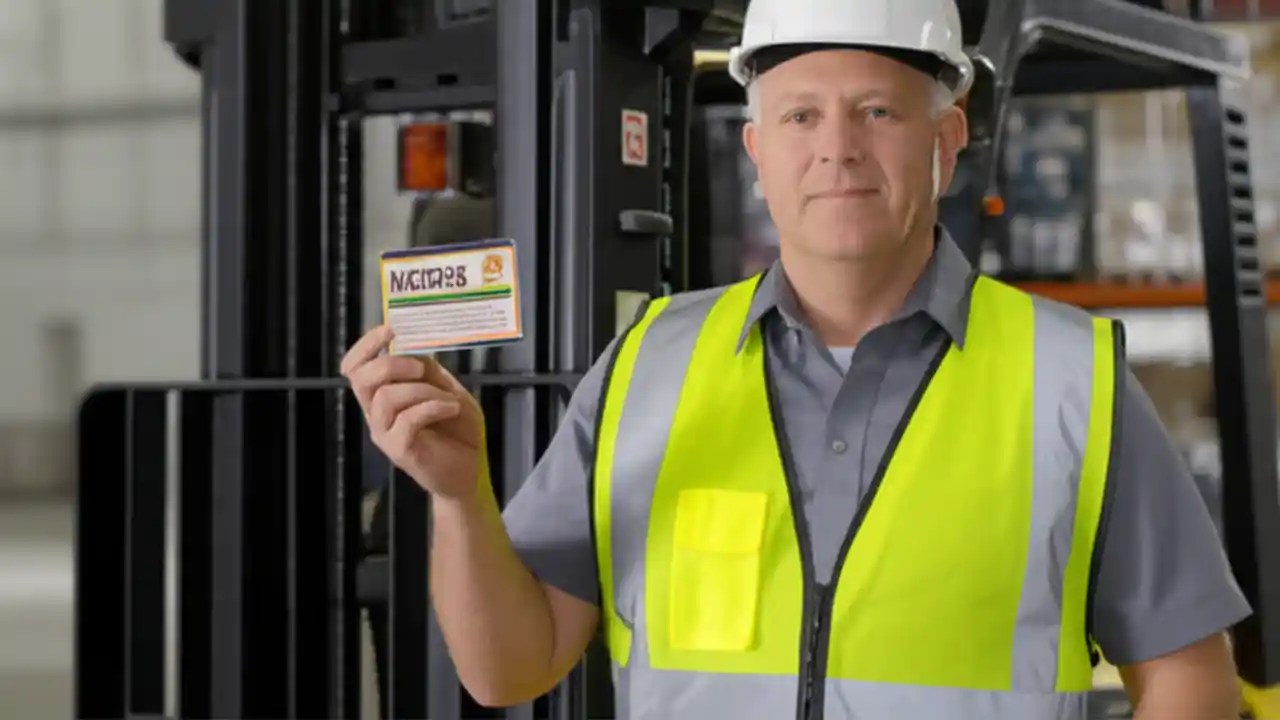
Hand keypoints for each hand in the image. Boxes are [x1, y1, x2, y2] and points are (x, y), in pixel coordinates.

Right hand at [340, 325, 486, 499]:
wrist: (471, 469)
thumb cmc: (458, 429)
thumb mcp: (446, 389)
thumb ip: (427, 370)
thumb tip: (411, 346)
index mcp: (383, 394)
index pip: (355, 367)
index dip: (367, 345)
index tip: (390, 329)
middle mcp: (377, 413)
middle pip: (361, 379)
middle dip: (392, 364)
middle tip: (422, 368)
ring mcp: (385, 433)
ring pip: (386, 398)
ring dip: (422, 391)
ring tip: (448, 399)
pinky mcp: (399, 451)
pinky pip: (406, 420)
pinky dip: (433, 407)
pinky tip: (452, 409)